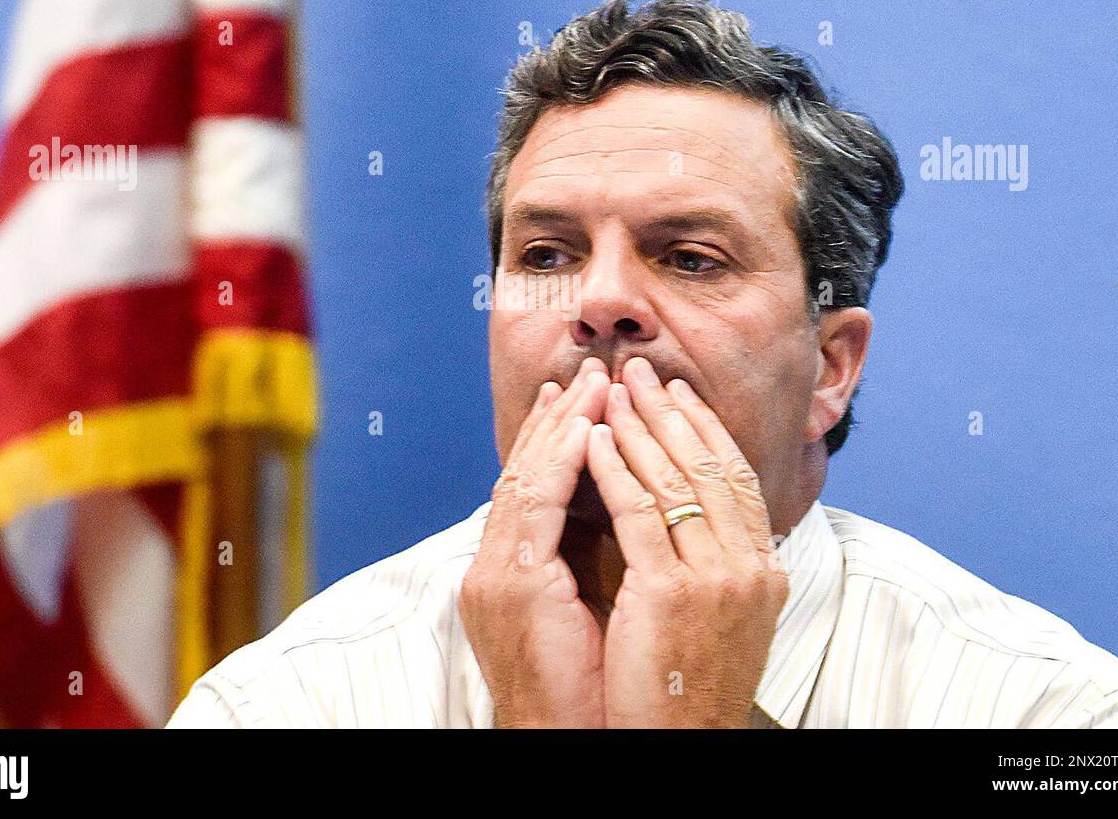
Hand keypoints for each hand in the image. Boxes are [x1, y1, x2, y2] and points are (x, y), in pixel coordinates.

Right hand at [459, 358, 611, 727]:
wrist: (570, 743)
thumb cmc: (588, 693)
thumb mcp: (584, 617)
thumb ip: (586, 565)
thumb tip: (623, 520)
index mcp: (511, 576)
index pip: (532, 492)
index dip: (557, 443)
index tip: (582, 402)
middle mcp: (494, 568)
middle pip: (523, 474)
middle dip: (557, 421)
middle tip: (587, 374)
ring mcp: (497, 574)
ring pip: (526, 478)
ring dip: (561, 427)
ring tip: (593, 384)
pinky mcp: (511, 584)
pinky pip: (535, 504)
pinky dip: (559, 461)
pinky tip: (584, 427)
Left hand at [586, 357, 788, 727]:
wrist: (681, 744)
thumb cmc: (691, 685)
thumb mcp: (723, 614)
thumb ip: (716, 561)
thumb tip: (694, 513)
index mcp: (763, 569)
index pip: (736, 478)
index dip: (706, 429)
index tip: (680, 394)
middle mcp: (748, 566)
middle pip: (707, 465)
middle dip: (670, 412)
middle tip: (640, 370)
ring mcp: (714, 579)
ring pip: (673, 479)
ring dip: (636, 426)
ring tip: (609, 389)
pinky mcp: (669, 594)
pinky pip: (638, 512)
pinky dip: (614, 469)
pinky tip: (594, 439)